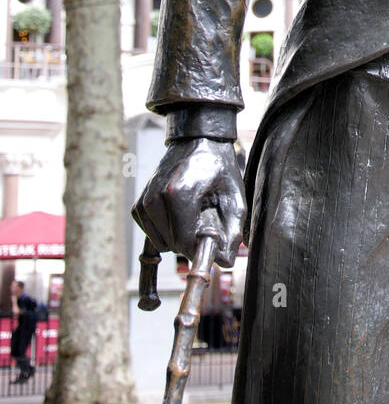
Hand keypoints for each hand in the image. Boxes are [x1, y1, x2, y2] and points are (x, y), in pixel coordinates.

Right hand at [131, 138, 245, 267]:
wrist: (197, 141)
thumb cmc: (219, 168)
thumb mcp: (234, 196)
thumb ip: (232, 231)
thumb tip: (224, 263)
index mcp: (179, 193)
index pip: (182, 242)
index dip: (199, 248)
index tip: (213, 237)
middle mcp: (156, 197)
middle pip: (171, 244)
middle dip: (189, 241)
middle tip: (204, 220)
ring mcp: (144, 199)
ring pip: (160, 242)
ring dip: (177, 237)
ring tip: (192, 214)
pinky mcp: (139, 204)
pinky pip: (150, 233)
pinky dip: (164, 231)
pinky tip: (178, 215)